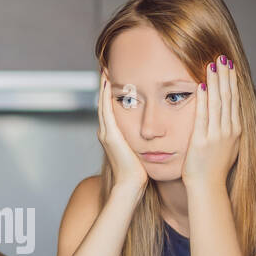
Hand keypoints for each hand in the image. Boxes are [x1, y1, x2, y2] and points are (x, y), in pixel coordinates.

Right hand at [96, 72, 147, 192]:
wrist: (131, 185)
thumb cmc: (138, 174)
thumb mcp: (139, 152)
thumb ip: (141, 142)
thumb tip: (153, 135)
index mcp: (114, 136)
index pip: (111, 110)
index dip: (112, 95)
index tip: (116, 80)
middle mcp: (106, 133)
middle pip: (104, 104)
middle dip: (104, 88)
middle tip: (105, 70)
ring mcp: (106, 133)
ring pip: (103, 105)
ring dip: (103, 88)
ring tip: (104, 72)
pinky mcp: (110, 135)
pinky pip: (106, 110)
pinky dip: (105, 97)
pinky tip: (107, 84)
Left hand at [181, 55, 240, 187]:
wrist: (208, 187)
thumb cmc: (214, 169)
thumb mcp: (227, 146)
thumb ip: (227, 130)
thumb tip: (227, 116)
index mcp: (236, 130)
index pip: (235, 100)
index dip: (232, 81)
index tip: (229, 65)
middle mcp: (229, 130)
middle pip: (228, 97)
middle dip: (225, 75)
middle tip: (222, 56)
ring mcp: (217, 135)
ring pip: (217, 102)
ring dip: (215, 81)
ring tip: (212, 64)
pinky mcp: (202, 141)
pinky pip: (203, 116)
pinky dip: (203, 99)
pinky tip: (200, 85)